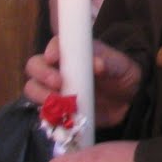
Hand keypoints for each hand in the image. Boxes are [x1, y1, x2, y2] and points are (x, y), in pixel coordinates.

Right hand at [24, 37, 141, 125]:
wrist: (129, 102)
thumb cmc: (122, 75)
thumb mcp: (120, 65)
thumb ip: (108, 62)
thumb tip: (97, 63)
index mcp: (73, 52)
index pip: (54, 45)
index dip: (51, 50)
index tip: (54, 58)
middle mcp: (59, 68)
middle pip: (34, 65)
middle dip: (41, 73)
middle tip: (57, 83)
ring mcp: (55, 89)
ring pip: (33, 88)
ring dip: (40, 94)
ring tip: (58, 101)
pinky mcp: (57, 109)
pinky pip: (42, 111)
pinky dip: (47, 114)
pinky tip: (59, 116)